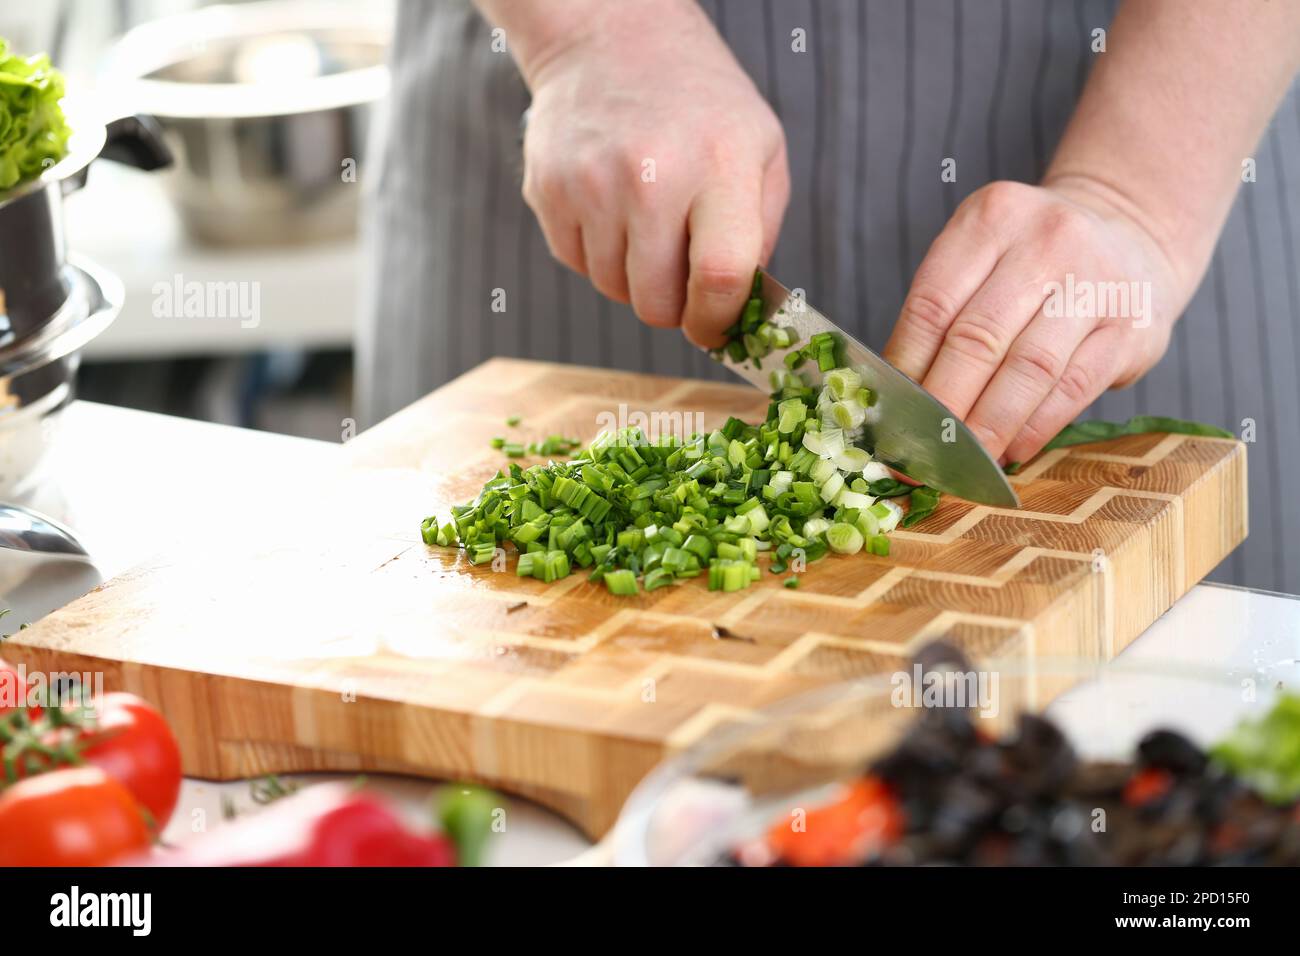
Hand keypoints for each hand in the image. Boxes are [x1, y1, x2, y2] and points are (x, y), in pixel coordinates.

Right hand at [519, 0, 788, 347]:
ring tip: (648, 225)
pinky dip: (599, 254)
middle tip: (682, 272)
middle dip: (675, 305)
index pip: (720, 276)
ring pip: (614, 290)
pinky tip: (613, 209)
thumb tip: (740, 310)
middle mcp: (650, 176)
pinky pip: (578, 265)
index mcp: (718, 165)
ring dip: (634, 278)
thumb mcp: (760, 149)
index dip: (718, 320)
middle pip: (657, 302)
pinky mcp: (548, 191)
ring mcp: (590, 185)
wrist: (611, 40)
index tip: (716, 327)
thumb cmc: (699, 103)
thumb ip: (760, 234)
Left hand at [883, 179, 1189, 465]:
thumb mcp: (984, 259)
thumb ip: (944, 316)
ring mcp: (1096, 283)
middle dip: (943, 406)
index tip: (888, 417)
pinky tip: (1011, 450)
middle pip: (977, 339)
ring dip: (988, 426)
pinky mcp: (1131, 329)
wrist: (1132, 237)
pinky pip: (1072, 388)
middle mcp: (1047, 242)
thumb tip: (897, 400)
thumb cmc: (1034, 263)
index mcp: (991, 219)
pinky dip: (1035, 427)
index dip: (906, 369)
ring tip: (961, 461)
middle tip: (919, 452)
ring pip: (1028, 369)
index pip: (933, 305)